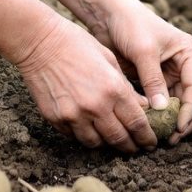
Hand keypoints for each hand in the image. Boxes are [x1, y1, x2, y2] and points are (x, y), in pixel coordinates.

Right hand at [15, 15, 157, 152]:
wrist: (40, 42)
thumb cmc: (78, 44)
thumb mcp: (110, 59)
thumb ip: (127, 87)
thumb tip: (142, 108)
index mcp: (113, 89)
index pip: (137, 124)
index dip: (146, 137)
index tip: (150, 143)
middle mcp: (95, 106)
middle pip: (119, 139)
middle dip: (131, 146)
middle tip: (136, 148)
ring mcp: (74, 115)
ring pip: (96, 143)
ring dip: (106, 143)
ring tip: (112, 139)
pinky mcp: (56, 119)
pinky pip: (74, 136)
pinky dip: (84, 134)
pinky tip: (89, 127)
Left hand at [92, 0, 191, 145]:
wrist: (107, 14)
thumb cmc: (130, 24)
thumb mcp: (144, 51)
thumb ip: (153, 80)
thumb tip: (162, 110)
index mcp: (187, 53)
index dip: (190, 109)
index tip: (179, 127)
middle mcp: (181, 64)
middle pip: (190, 98)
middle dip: (183, 119)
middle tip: (172, 138)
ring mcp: (166, 73)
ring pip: (174, 103)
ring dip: (169, 119)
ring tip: (160, 137)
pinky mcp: (150, 79)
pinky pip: (158, 101)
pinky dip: (156, 114)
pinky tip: (149, 126)